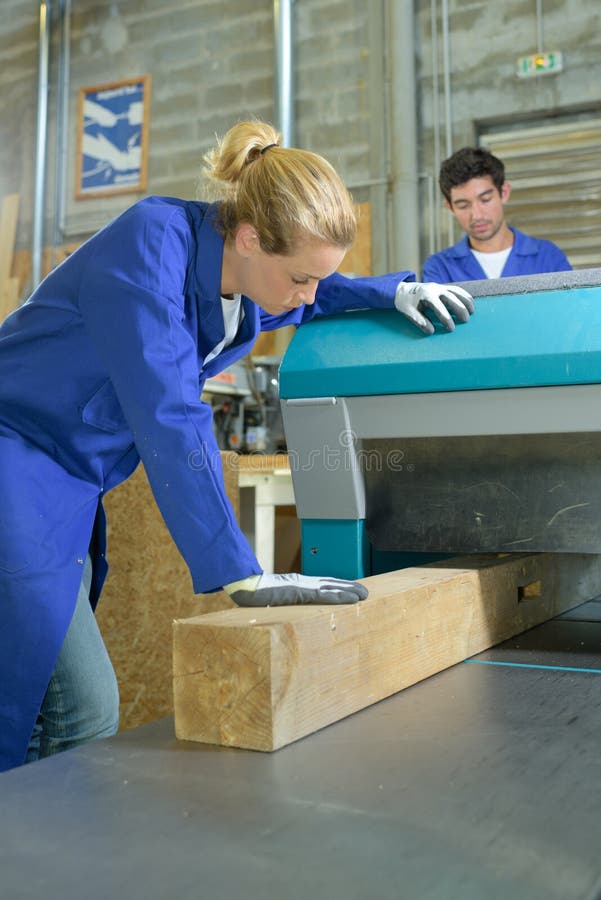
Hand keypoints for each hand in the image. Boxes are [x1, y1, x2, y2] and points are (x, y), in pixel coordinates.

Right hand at [223, 573, 368, 606]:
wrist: (242, 587)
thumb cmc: (253, 595)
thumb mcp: (272, 600)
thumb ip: (283, 603)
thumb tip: (287, 609)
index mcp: (296, 585)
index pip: (322, 585)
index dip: (338, 587)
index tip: (351, 590)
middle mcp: (301, 583)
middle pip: (330, 584)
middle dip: (348, 587)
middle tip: (365, 592)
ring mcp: (301, 586)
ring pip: (330, 588)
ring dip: (348, 592)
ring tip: (364, 596)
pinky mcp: (299, 591)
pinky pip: (322, 595)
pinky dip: (338, 597)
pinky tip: (350, 600)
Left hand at [394, 281, 473, 334]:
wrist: (403, 290)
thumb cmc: (406, 303)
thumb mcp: (408, 313)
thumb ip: (419, 321)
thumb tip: (431, 331)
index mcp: (425, 295)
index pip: (438, 307)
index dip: (446, 318)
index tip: (451, 328)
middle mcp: (434, 289)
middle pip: (450, 297)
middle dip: (459, 308)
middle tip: (466, 320)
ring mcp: (439, 287)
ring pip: (456, 291)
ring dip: (465, 300)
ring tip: (473, 311)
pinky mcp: (442, 287)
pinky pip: (456, 289)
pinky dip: (464, 295)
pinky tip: (470, 303)